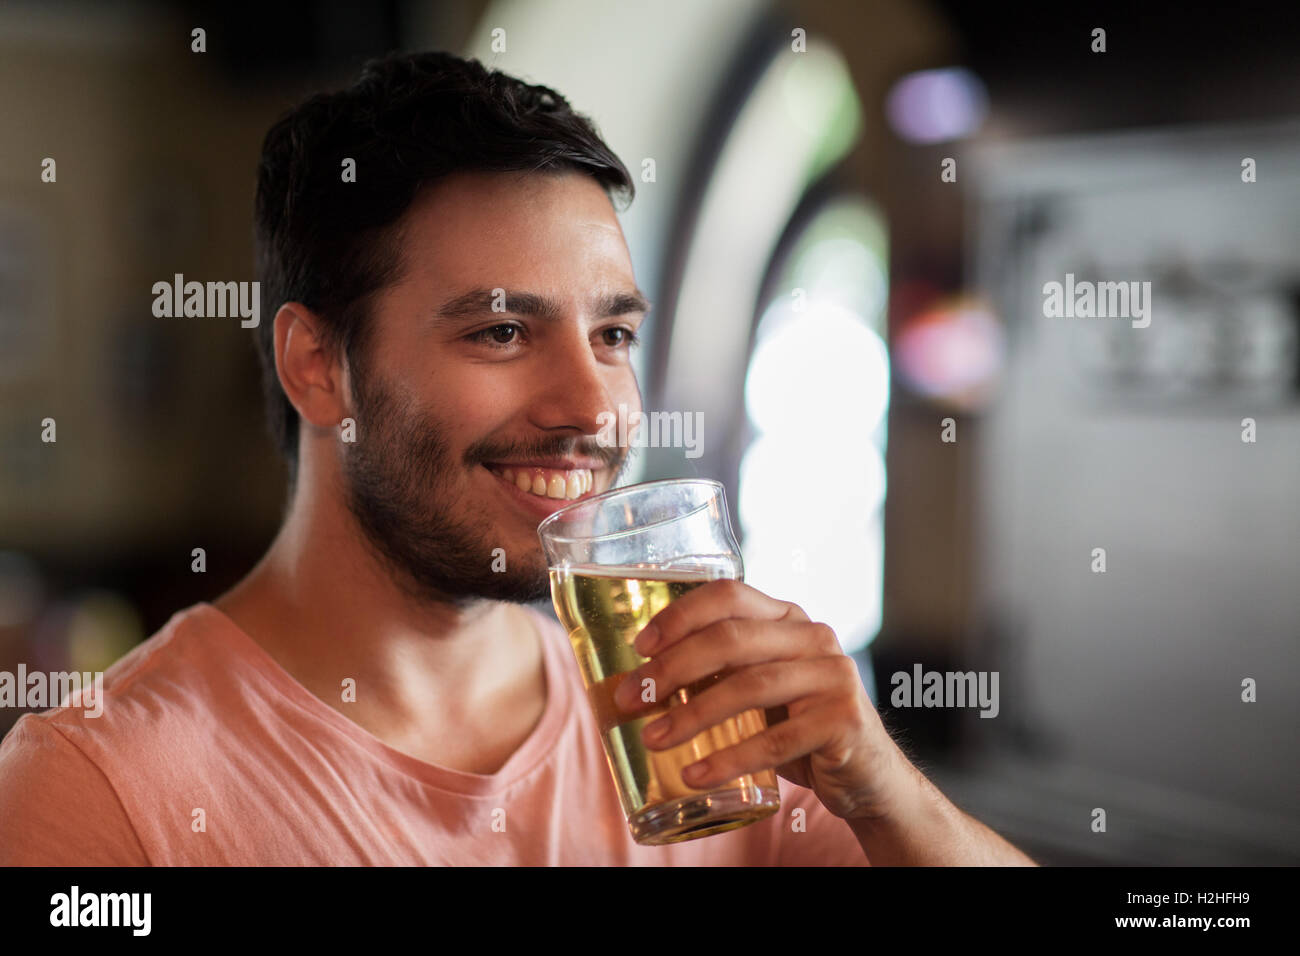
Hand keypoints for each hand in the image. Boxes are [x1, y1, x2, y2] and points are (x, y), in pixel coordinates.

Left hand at [610, 578, 906, 819]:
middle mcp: (813, 637)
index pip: (729, 595)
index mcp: (787, 618)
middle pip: (731, 639)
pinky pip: (776, 741)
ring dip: (692, 715)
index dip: (679, 615)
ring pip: (749, 688)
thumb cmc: (799, 727)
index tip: (640, 646)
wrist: (868, 775)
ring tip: (653, 739)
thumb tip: (637, 682)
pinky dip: (729, 759)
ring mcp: (832, 676)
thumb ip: (720, 672)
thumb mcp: (761, 687)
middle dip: (672, 668)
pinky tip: (696, 774)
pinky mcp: (842, 721)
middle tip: (631, 698)